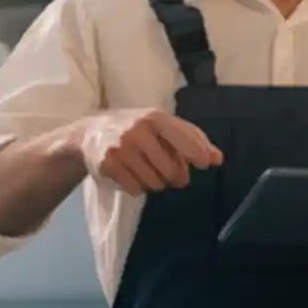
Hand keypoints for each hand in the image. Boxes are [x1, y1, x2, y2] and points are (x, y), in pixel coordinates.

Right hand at [81, 109, 223, 195]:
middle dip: (175, 176)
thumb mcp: (164, 126)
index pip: (184, 138)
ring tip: (148, 170)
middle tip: (171, 174)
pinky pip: (136, 189)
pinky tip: (133, 175)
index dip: (196, 153)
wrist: (90, 132)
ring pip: (154, 183)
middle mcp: (138, 131)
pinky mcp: (108, 165)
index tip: (204, 164)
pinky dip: (139, 187)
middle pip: (171, 170)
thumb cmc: (138, 128)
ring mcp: (122, 148)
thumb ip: (192, 139)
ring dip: (156, 182)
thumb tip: (217, 159)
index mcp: (155, 118)